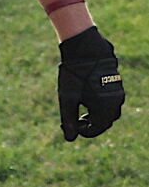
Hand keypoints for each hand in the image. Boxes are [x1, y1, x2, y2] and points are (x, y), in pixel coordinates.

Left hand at [58, 26, 124, 140]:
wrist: (86, 48)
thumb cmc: (75, 73)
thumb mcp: (67, 97)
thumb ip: (69, 119)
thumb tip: (69, 139)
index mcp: (105, 107)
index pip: (96, 129)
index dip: (82, 131)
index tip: (69, 126)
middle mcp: (116, 102)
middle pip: (104, 123)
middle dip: (89, 125)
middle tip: (73, 120)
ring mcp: (119, 93)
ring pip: (109, 113)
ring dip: (95, 116)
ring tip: (79, 110)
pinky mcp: (117, 85)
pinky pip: (111, 102)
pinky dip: (100, 106)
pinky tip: (86, 99)